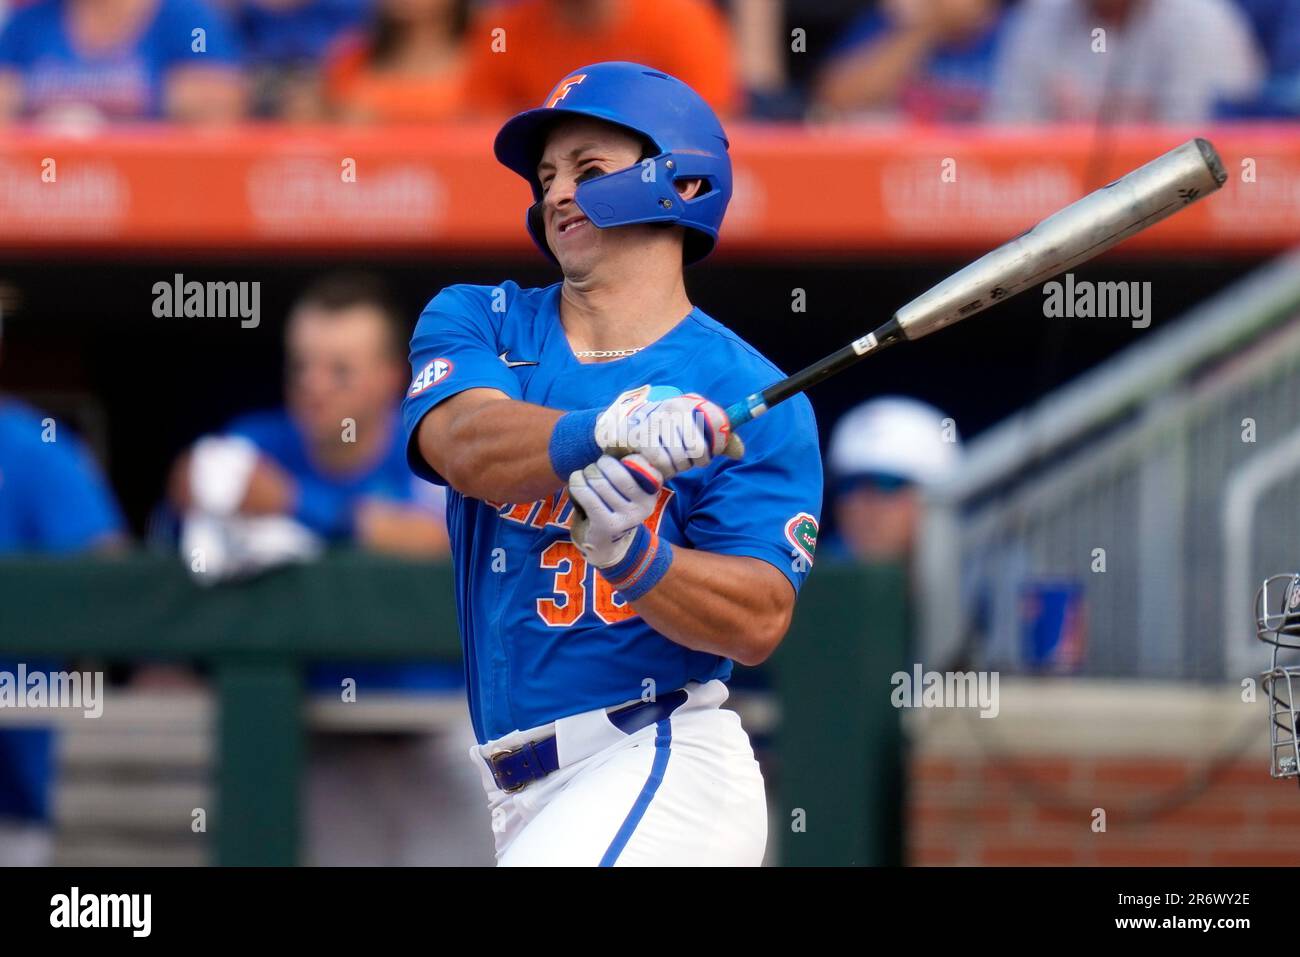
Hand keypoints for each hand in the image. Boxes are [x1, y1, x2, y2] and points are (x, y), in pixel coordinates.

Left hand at [567, 454, 663, 567]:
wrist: (607, 544)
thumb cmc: (613, 504)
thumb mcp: (627, 486)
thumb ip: (626, 465)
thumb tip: (614, 435)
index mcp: (653, 490)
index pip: (640, 461)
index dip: (620, 455)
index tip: (610, 460)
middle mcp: (645, 505)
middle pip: (616, 471)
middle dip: (599, 465)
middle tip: (594, 469)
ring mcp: (627, 517)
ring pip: (598, 481)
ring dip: (585, 474)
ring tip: (584, 478)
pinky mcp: (607, 525)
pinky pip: (586, 494)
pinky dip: (576, 483)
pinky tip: (576, 483)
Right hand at [594, 385, 742, 479]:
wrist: (629, 426)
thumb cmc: (669, 431)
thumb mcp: (695, 429)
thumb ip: (720, 440)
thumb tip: (739, 452)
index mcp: (692, 402)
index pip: (718, 422)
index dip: (718, 443)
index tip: (711, 450)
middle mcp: (674, 408)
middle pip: (699, 448)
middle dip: (697, 461)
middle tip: (690, 460)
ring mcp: (657, 421)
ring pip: (681, 458)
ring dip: (680, 467)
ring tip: (675, 462)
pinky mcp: (641, 437)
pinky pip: (662, 463)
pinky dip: (665, 471)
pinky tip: (663, 466)